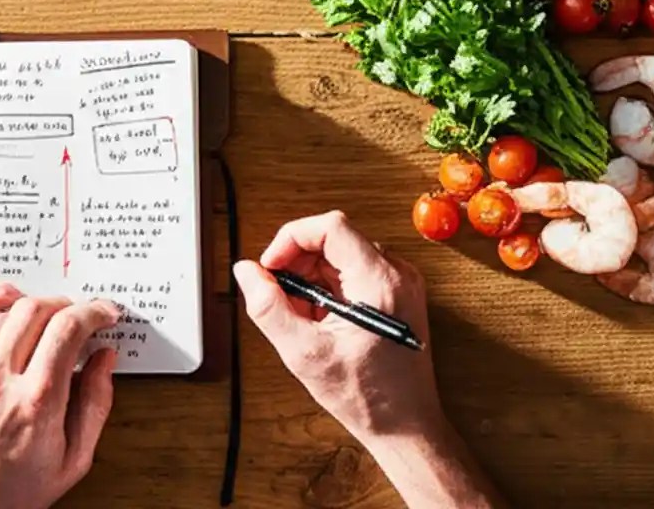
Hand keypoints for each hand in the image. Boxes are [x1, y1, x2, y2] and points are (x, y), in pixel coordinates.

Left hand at [0, 284, 119, 508]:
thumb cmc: (13, 495)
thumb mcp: (74, 460)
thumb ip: (95, 404)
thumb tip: (104, 359)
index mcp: (37, 404)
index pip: (69, 329)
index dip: (92, 311)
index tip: (101, 312)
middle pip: (35, 312)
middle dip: (63, 304)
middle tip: (73, 315)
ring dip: (27, 304)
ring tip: (39, 311)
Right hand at [235, 211, 503, 508]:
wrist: (406, 426)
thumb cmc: (368, 397)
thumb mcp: (305, 354)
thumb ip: (269, 308)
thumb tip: (247, 272)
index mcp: (379, 282)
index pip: (330, 227)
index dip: (291, 239)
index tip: (272, 267)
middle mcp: (396, 275)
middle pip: (334, 239)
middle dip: (298, 262)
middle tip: (280, 296)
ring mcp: (400, 284)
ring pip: (342, 255)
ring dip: (312, 278)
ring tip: (301, 316)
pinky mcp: (397, 295)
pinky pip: (354, 272)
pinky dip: (329, 288)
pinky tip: (320, 321)